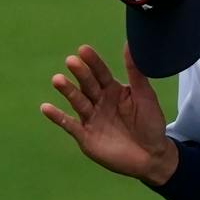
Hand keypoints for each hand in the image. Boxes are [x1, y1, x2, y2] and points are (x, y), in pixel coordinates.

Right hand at [40, 44, 175, 181]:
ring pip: (78, 102)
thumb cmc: (151, 124)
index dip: (93, 62)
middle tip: (71, 61)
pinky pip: (70, 125)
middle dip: (80, 74)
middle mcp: (99, 102)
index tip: (84, 49)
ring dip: (68, 91)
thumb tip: (131, 44)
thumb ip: (136, 72)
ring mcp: (91, 119)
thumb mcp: (145, 96)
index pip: (101, 74)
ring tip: (58, 79)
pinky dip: (58, 117)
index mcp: (113, 91)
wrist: (153, 156)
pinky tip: (46, 108)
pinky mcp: (86, 136)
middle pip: (88, 85)